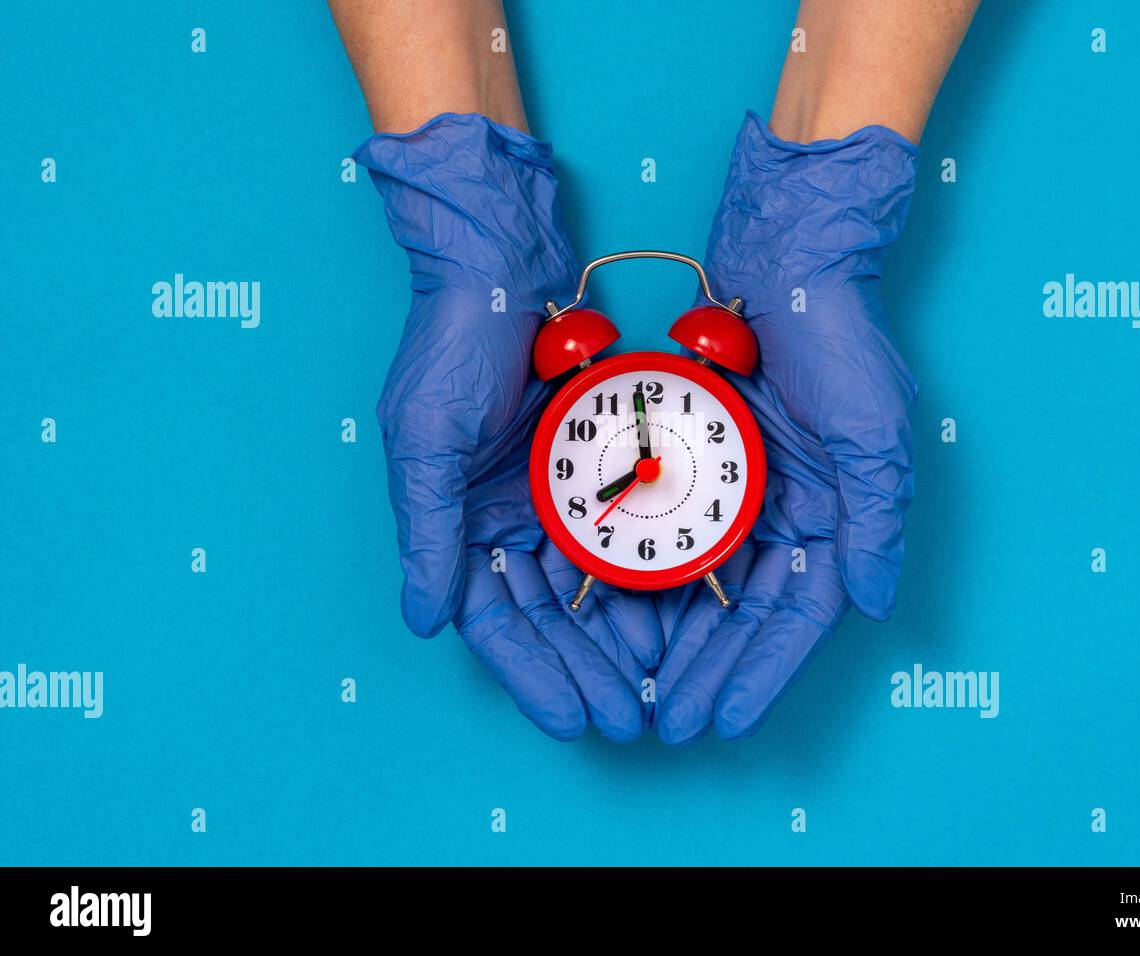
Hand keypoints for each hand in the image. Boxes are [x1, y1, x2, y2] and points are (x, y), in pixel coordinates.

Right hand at [356, 113, 659, 741]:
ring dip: (614, 638)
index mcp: (457, 521)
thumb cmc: (451, 342)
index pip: (494, 622)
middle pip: (547, 618)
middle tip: (630, 719)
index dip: (532, 675)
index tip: (575, 720)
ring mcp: (550, 493)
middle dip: (585, 672)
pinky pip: (620, 534)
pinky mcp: (590, 464)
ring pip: (587, 590)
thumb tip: (425, 621)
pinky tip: (670, 614)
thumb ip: (429, 534)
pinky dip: (640, 577)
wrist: (502, 260)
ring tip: (654, 682)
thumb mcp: (425, 442)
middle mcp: (503, 517)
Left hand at [655, 113, 918, 743]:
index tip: (728, 723)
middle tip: (669, 722)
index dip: (764, 673)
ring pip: (705, 582)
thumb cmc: (838, 334)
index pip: (798, 614)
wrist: (787, 249)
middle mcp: (789, 507)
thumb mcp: (871, 432)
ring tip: (640, 687)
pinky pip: (670, 527)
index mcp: (835, 512)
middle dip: (711, 671)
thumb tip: (874, 604)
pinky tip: (617, 612)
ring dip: (678, 637)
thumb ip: (875, 523)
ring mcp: (741, 483)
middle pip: (746, 612)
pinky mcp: (701, 455)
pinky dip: (649, 571)